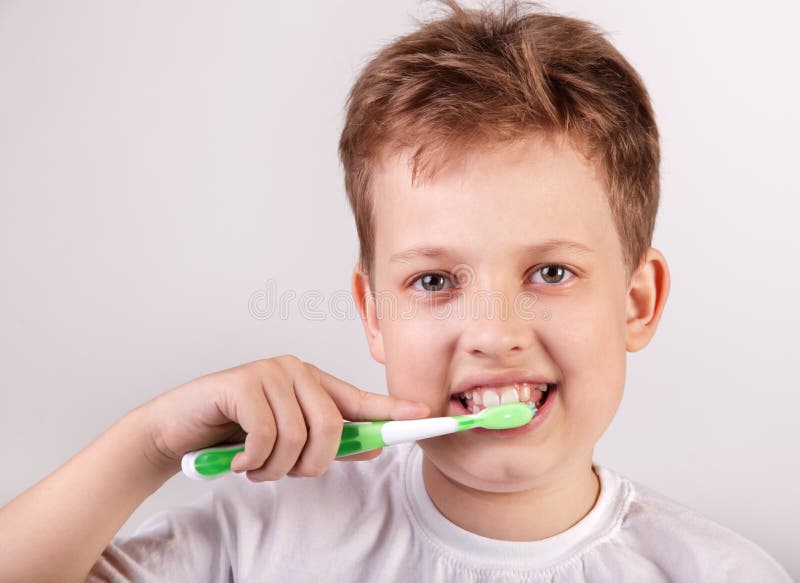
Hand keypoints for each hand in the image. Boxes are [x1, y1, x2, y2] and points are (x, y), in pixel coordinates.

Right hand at [139, 355, 429, 480]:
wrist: (177, 431)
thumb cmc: (234, 435)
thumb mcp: (286, 442)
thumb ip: (327, 442)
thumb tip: (373, 446)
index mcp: (311, 383)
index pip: (359, 399)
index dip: (391, 411)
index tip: (424, 416)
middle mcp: (294, 372)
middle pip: (332, 426)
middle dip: (312, 464)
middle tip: (284, 472)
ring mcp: (268, 373)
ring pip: (298, 436)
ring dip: (276, 468)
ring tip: (256, 466)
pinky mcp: (241, 383)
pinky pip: (267, 435)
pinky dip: (254, 460)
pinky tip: (238, 460)